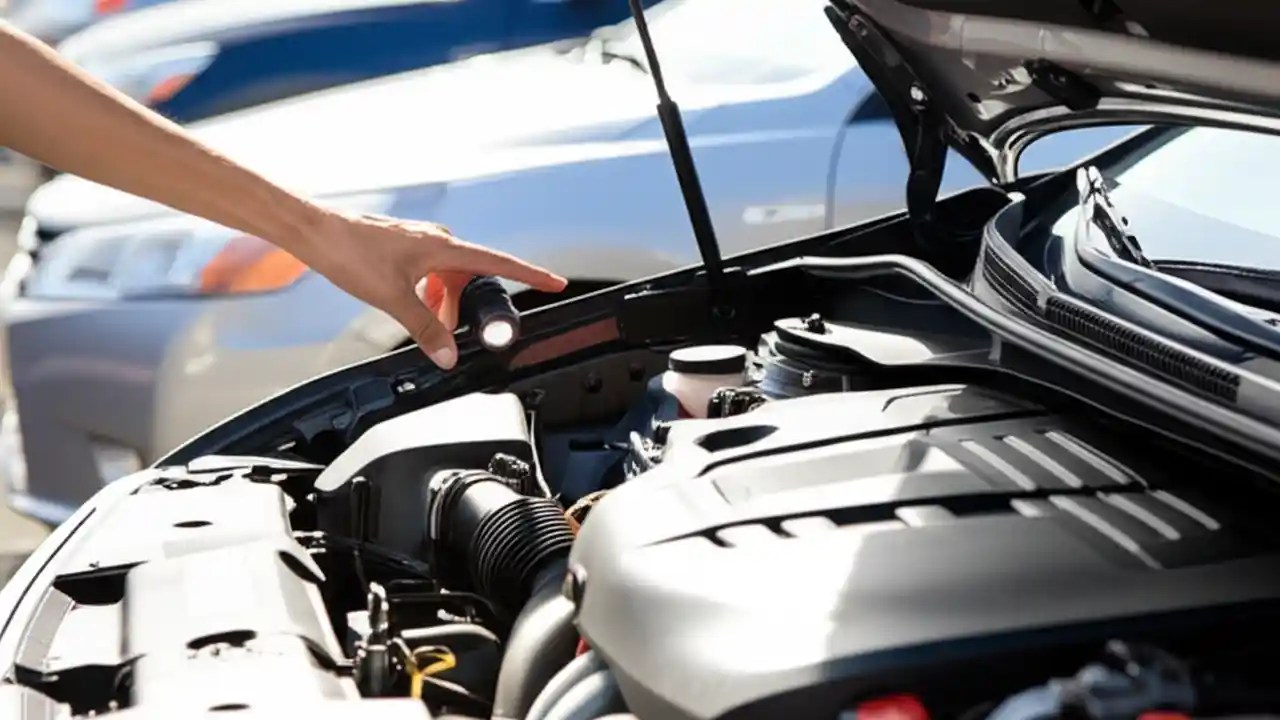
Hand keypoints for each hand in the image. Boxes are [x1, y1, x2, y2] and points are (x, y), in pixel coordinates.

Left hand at [300, 212, 565, 369]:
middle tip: (449, 335)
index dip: (530, 274)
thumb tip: (447, 354)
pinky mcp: (404, 247)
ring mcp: (421, 242)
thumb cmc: (351, 253)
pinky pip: (429, 274)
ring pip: (447, 279)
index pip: (499, 263)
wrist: (315, 232)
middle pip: (469, 280)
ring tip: (421, 324)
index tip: (554, 282)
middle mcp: (438, 240)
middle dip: (462, 309)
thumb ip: (425, 328)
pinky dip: (426, 294)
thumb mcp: (393, 299)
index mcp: (444, 247)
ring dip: (440, 304)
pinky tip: (407, 306)